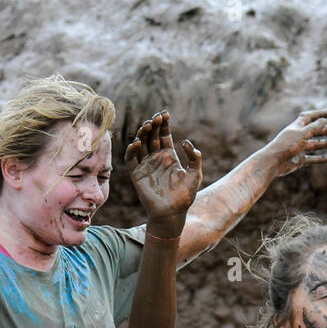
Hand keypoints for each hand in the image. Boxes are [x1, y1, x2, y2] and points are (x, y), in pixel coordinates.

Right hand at [124, 110, 202, 235]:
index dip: (164, 124)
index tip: (165, 114)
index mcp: (169, 156)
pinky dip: (132, 149)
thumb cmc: (185, 196)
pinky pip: (131, 158)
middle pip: (152, 136)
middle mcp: (156, 158)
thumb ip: (194, 159)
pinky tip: (138, 142)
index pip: (164, 135)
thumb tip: (187, 143)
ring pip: (140, 144)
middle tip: (157, 118)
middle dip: (153, 125)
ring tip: (148, 125)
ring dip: (143, 133)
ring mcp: (145, 165)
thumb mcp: (195, 175)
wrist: (172, 214)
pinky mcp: (137, 174)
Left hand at [265, 109, 326, 177]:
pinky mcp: (298, 160)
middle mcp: (297, 137)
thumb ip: (314, 128)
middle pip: (313, 131)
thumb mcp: (302, 134)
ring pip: (314, 145)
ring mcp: (298, 149)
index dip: (318, 114)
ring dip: (325, 143)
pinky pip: (311, 159)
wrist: (273, 162)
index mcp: (296, 127)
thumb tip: (324, 120)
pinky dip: (319, 159)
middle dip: (325, 130)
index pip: (309, 117)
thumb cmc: (286, 145)